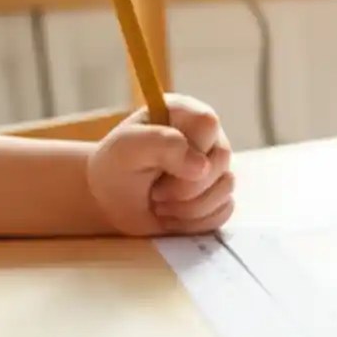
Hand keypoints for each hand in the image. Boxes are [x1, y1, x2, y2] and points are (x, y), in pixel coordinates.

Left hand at [88, 94, 234, 235]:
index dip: (191, 147)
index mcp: (184, 114)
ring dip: (188, 207)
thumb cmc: (115, 168)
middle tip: (155, 192)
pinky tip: (173, 216)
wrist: (111, 202)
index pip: (208, 122)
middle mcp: (207, 137)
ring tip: (160, 204)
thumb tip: (202, 167)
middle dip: (185, 186)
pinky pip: (223, 211)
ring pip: (225, 188)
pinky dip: (195, 222)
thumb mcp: (126, 148)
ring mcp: (216, 168)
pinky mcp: (219, 196)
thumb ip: (162, 144)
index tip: (165, 166)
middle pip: (221, 159)